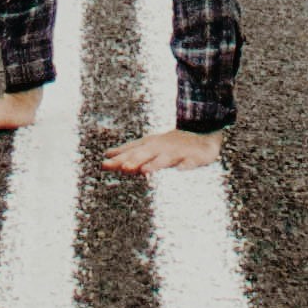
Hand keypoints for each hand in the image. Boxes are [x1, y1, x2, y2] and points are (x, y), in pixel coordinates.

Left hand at [99, 126, 224, 177]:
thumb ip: (129, 151)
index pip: (133, 151)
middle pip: (146, 154)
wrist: (203, 137)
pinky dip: (185, 166)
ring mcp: (178, 152)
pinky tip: (180, 171)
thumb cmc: (171, 144)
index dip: (119, 157)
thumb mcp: (150, 145)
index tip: (104, 164)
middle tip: (122, 168)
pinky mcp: (194, 157)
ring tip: (144, 170)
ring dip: (155, 164)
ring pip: (165, 159)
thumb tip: (107, 155)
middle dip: (134, 161)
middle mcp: (162, 147)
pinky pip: (190, 162)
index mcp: (151, 144)